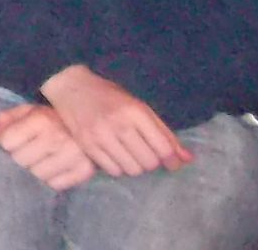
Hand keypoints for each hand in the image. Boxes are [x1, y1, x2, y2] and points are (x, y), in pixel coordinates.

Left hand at [0, 103, 95, 189]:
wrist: (90, 124)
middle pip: (20, 161)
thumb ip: (5, 119)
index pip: (7, 142)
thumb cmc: (51, 118)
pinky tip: (53, 167)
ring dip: (34, 170)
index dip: (7, 142)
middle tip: (28, 151)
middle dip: (19, 157)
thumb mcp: (27, 111)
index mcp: (42, 120)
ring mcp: (73, 156)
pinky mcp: (84, 171)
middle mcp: (57, 138)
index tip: (13, 140)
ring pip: (37, 176)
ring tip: (41, 159)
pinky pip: (55, 185)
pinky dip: (51, 179)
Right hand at [39, 66, 192, 176]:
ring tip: (129, 153)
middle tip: (144, 152)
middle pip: (149, 162)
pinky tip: (114, 154)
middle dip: (151, 161)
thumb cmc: (109, 96)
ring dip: (135, 165)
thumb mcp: (139, 107)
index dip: (171, 159)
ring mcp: (100, 135)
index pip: (163, 148)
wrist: (70, 86)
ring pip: (132, 170)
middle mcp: (118, 124)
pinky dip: (118, 167)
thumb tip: (188, 159)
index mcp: (135, 111)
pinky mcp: (87, 145)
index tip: (170, 160)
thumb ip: (164, 133)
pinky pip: (113, 171)